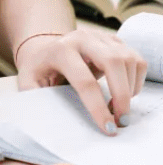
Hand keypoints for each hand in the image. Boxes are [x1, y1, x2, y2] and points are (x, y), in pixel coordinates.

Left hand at [15, 29, 146, 134]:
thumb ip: (34, 97)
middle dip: (122, 94)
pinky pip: (136, 60)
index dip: (97, 106)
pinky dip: (136, 80)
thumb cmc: (39, 69)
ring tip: (119, 108)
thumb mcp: (28, 82)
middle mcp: (82, 38)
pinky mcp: (115, 40)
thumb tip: (45, 117)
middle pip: (113, 62)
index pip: (84, 80)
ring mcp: (101, 37)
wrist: (46, 48)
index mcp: (60, 51)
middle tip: (122, 120)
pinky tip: (123, 92)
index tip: (108, 127)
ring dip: (130, 89)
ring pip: (128, 60)